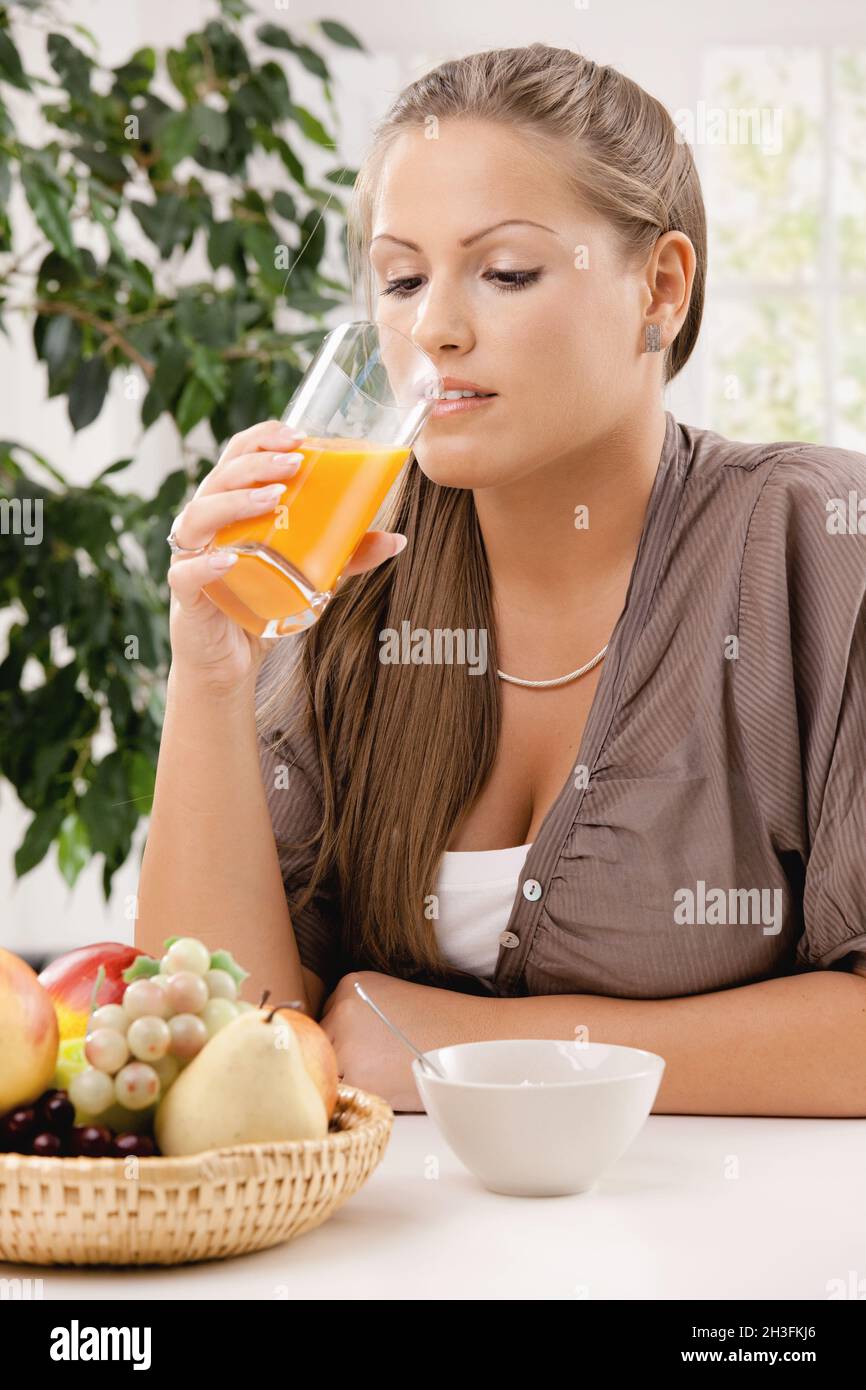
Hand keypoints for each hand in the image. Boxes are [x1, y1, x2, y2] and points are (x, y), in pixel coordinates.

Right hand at [166, 419, 408, 698]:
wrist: (233, 661)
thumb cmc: (264, 604)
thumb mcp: (312, 575)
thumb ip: (347, 556)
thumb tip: (397, 539)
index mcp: (233, 507)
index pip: (239, 456)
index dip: (262, 439)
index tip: (299, 436)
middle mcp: (207, 524)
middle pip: (220, 477)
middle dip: (257, 464)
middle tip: (295, 465)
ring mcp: (191, 557)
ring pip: (199, 515)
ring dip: (235, 502)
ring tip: (272, 498)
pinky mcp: (187, 595)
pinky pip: (186, 572)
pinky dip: (206, 564)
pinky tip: (229, 559)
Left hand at [318, 970, 453, 1112]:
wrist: (474, 1039)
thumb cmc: (439, 1022)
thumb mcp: (391, 998)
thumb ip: (358, 1012)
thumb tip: (333, 1039)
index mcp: (351, 984)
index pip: (325, 1016)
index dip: (342, 1036)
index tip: (363, 1045)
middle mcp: (342, 1010)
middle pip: (321, 1042)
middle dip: (340, 1057)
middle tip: (373, 1064)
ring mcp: (347, 1045)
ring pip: (328, 1070)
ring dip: (347, 1077)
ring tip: (382, 1074)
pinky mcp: (359, 1079)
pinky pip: (345, 1093)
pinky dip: (361, 1095)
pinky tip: (387, 1086)